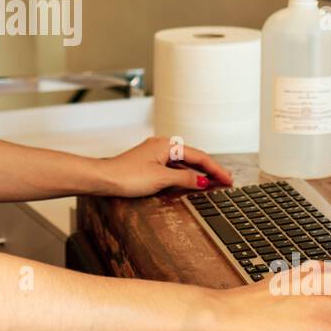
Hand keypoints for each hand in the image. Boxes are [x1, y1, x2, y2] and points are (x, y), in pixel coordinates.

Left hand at [98, 136, 232, 197]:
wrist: (102, 179)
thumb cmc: (126, 176)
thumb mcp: (161, 179)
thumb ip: (185, 180)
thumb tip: (203, 182)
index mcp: (167, 145)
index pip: (199, 157)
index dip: (216, 169)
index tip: (228, 180)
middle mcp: (162, 146)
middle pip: (192, 158)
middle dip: (210, 170)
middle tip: (225, 181)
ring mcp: (154, 155)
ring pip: (183, 164)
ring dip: (198, 174)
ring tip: (212, 184)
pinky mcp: (148, 164)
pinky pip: (172, 169)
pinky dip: (184, 176)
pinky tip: (189, 184)